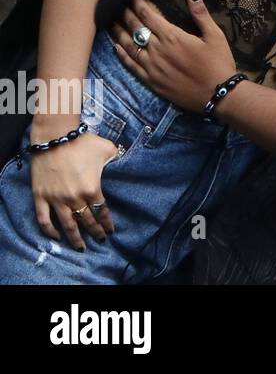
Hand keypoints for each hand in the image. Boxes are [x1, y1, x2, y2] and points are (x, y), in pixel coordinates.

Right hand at [28, 131, 117, 249]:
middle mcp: (74, 198)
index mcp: (92, 189)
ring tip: (81, 247)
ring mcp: (56, 199)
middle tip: (100, 240)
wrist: (55, 138)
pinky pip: (43, 219)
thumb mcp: (107, 149)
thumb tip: (126, 160)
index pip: (102, 212)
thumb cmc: (83, 143)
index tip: (111, 231)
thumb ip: (117, 158)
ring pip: (66, 225)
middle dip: (95, 233)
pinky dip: (49, 231)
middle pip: (86, 221)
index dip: (107, 223)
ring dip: (75, 238)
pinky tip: (56, 237)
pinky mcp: (40, 197)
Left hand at [111, 0, 237, 112]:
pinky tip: (116, 48)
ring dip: (119, 33)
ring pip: (129, 46)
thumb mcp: (215, 36)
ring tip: (112, 22)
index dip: (138, 4)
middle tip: (118, 5)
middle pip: (136, 28)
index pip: (149, 16)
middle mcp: (158, 50)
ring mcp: (152, 67)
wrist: (218, 94)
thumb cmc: (219, 63)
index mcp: (173, 36)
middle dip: (126, 15)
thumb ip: (201, 15)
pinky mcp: (151, 81)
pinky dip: (122, 55)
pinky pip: (131, 66)